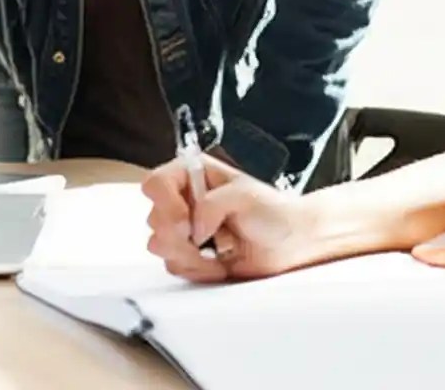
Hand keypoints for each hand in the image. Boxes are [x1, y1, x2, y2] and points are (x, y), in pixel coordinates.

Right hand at [141, 153, 314, 282]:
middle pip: (154, 218)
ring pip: (160, 245)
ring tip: (219, 250)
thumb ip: (214, 204)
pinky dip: (198, 269)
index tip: (186, 221)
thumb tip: (194, 226)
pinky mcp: (190, 256)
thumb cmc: (274, 213)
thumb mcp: (246, 196)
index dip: (165, 203)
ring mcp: (185, 230)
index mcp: (195, 175)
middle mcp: (184, 200)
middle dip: (180, 235)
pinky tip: (219, 262)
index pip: (156, 183)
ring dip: (190, 254)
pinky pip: (175, 266)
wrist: (290, 244)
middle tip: (207, 238)